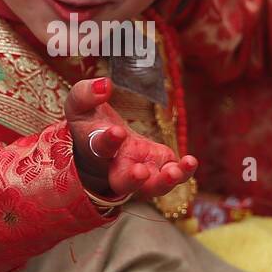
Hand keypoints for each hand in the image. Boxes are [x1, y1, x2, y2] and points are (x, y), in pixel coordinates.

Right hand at [65, 77, 197, 199]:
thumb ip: (86, 94)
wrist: (99, 145)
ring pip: (150, 187)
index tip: (117, 132)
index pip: (100, 147)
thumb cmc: (89, 123)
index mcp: (96, 148)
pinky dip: (183, 172)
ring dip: (163, 183)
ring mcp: (140, 170)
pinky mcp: (159, 166)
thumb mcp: (80, 105)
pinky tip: (190, 161)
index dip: (107, 142)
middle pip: (122, 182)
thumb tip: (105, 85)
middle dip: (131, 179)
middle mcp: (117, 166)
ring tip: (174, 172)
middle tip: (139, 172)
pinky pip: (172, 175)